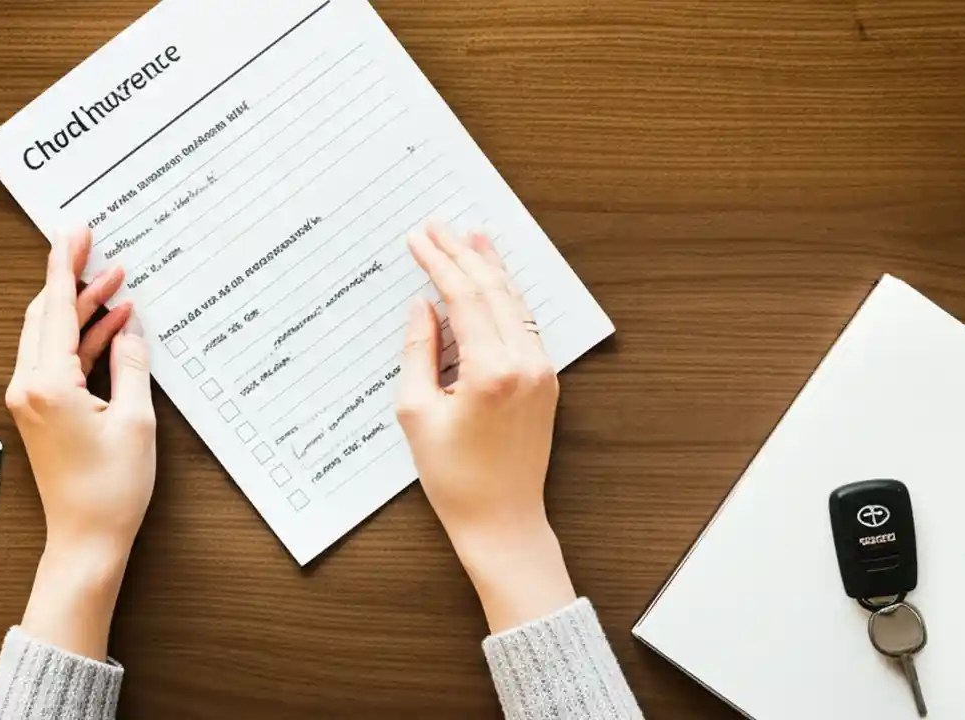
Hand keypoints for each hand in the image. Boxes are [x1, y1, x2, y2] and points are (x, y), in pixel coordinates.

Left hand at [5, 227, 156, 658]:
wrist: (87, 540)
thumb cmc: (111, 490)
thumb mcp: (136, 419)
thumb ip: (131, 364)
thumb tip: (128, 326)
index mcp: (47, 384)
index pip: (57, 308)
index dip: (66, 266)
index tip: (74, 233)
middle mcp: (28, 387)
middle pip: (46, 315)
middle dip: (74, 281)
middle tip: (99, 251)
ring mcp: (31, 400)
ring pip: (52, 336)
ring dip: (83, 310)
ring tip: (117, 285)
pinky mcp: (41, 412)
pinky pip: (59, 360)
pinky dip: (83, 340)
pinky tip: (113, 327)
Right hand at [397, 223, 576, 633]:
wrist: (502, 521)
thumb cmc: (453, 478)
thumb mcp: (416, 412)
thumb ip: (419, 351)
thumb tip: (422, 306)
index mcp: (492, 371)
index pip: (464, 298)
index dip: (439, 263)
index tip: (418, 238)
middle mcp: (526, 364)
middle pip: (493, 291)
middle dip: (464, 254)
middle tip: (438, 226)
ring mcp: (542, 372)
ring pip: (514, 303)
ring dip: (490, 268)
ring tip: (470, 237)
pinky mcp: (547, 382)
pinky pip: (523, 326)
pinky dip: (503, 299)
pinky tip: (491, 282)